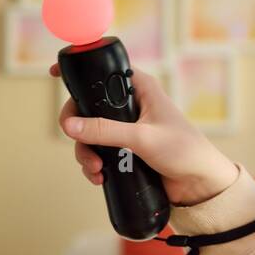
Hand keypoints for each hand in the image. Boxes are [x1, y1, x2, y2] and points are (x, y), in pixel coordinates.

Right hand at [50, 63, 238, 205]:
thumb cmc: (184, 151)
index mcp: (141, 89)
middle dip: (78, 128)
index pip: (105, 70)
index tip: (55, 73)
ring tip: (96, 170)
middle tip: (77, 141)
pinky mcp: (125, 150)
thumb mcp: (143, 138)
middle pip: (87, 106)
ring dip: (86, 152)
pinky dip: (94, 165)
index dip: (81, 71)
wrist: (199, 184)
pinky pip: (98, 152)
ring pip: (89, 133)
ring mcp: (126, 128)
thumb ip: (106, 131)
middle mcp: (131, 105)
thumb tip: (70, 126)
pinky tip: (100, 177)